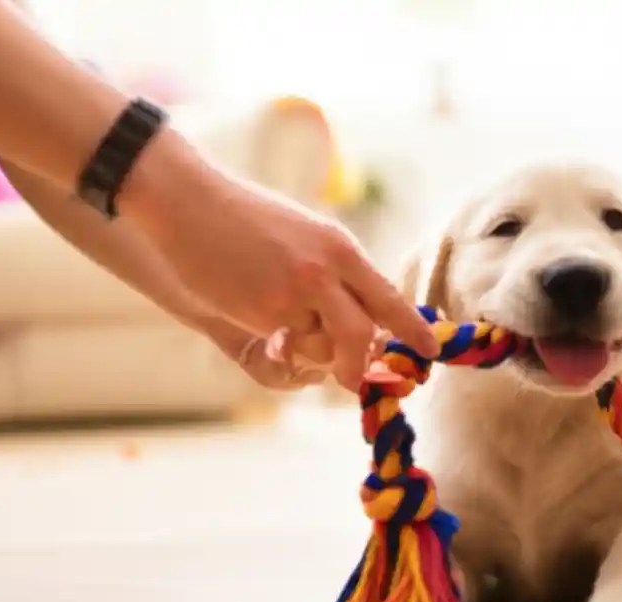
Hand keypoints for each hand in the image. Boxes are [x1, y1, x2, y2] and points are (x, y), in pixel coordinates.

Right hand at [121, 134, 437, 391]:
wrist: (189, 202)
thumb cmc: (243, 218)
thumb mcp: (304, 234)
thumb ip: (333, 272)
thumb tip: (359, 316)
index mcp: (340, 247)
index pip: (388, 297)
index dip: (413, 329)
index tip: (432, 351)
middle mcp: (326, 271)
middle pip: (364, 334)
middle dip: (362, 363)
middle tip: (359, 379)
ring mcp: (294, 294)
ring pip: (322, 347)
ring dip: (310, 351)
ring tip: (282, 330)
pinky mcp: (262, 312)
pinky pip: (284, 346)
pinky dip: (277, 344)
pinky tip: (252, 315)